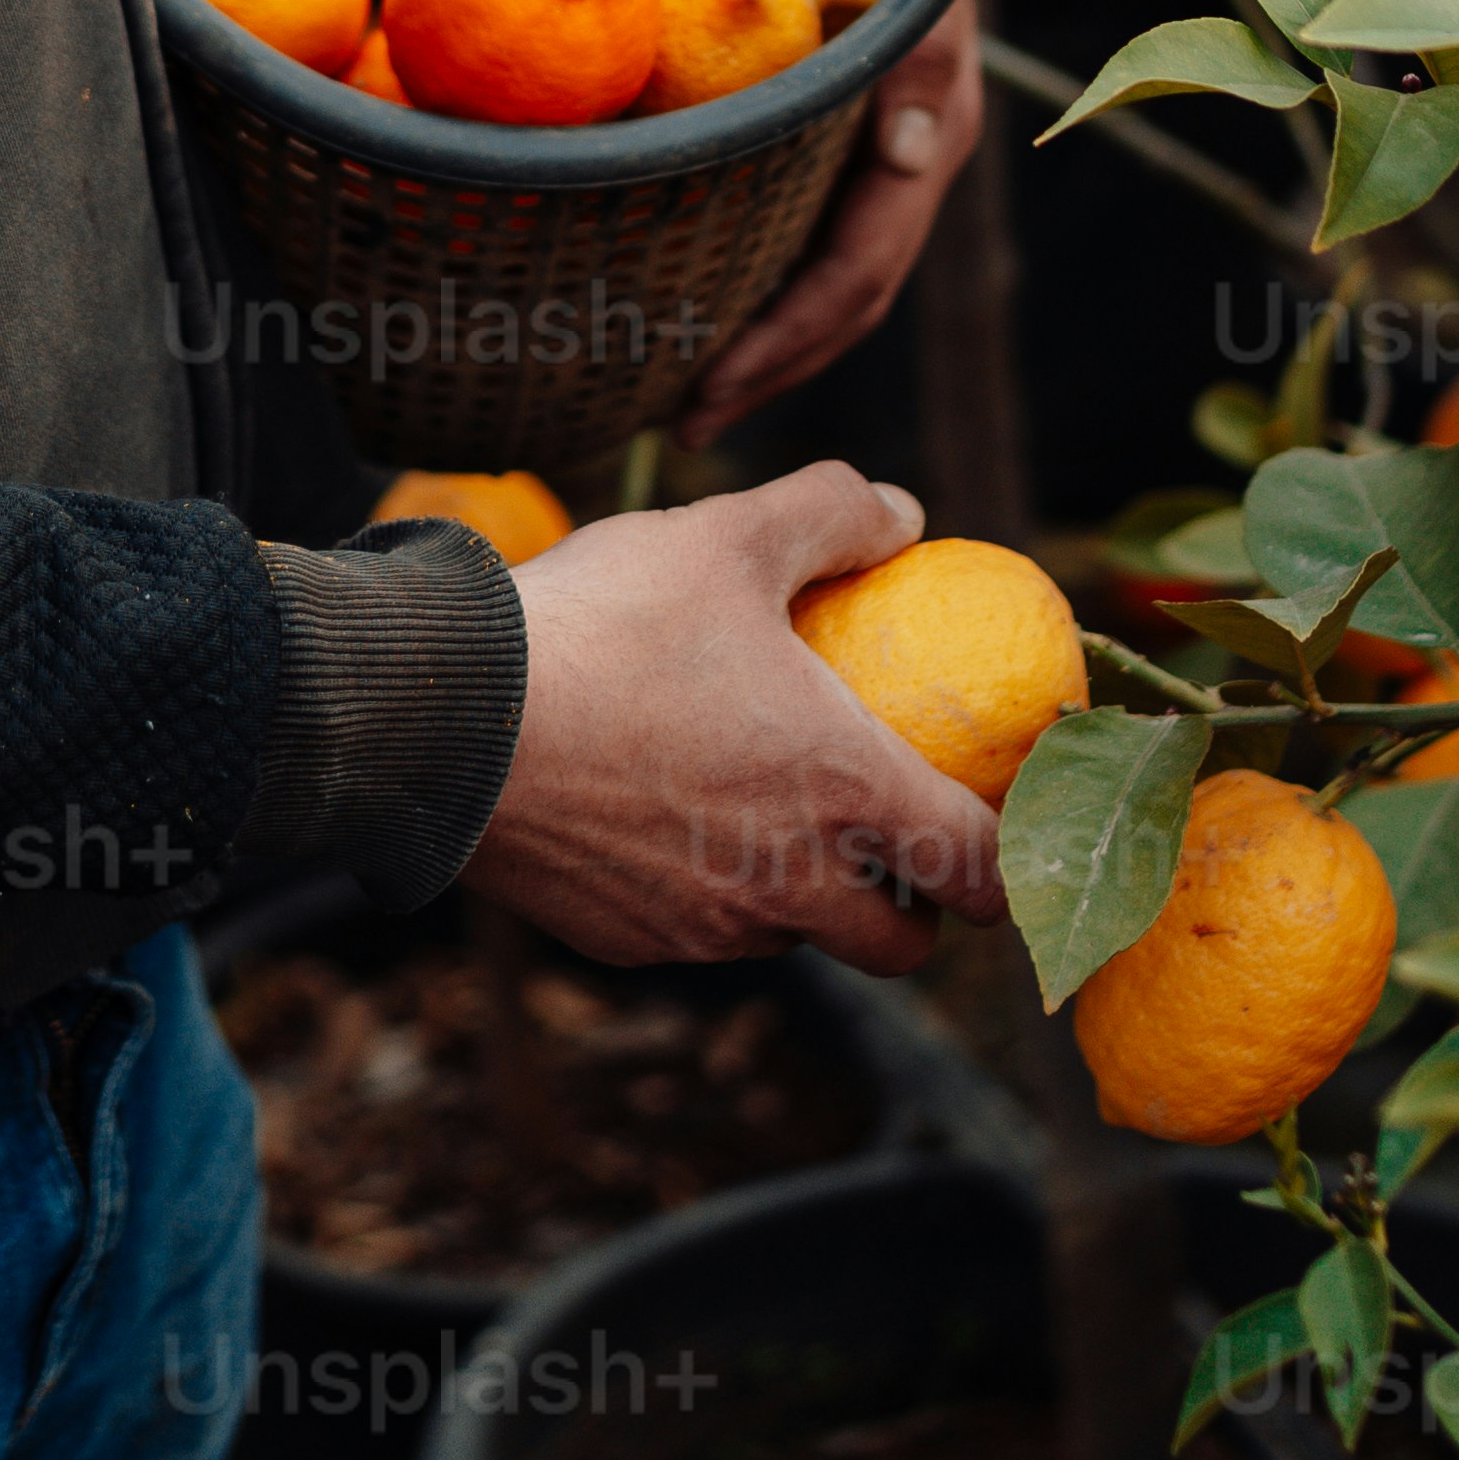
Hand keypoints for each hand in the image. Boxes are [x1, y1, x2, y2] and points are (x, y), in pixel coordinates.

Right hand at [469, 457, 1006, 973]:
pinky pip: (701, 935)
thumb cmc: (606, 622)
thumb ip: (834, 513)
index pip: (980, 873)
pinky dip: (713, 895)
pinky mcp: (630, 942)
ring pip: (797, 941)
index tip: (995, 818)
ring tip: (774, 814)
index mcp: (845, 791)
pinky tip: (671, 816)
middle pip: (902, 947)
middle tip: (894, 836)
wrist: (450, 719)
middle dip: (916, 907)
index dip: (1008, 857)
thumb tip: (903, 514)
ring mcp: (706, 928)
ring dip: (810, 900)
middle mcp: (789, 883)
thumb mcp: (730, 534)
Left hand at [689, 0, 983, 425]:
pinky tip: (707, 318)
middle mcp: (910, 173)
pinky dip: (764, 298)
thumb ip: (921, 68)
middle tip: (682, 427)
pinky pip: (810, 248)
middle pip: (846, 307)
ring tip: (685, 404)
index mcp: (930, 147)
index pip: (857, 275)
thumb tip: (912, 157)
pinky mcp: (847, 159)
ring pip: (830, 290)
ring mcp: (882, 171)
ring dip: (766, 353)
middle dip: (770, 374)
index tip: (707, 390)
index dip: (786, 342)